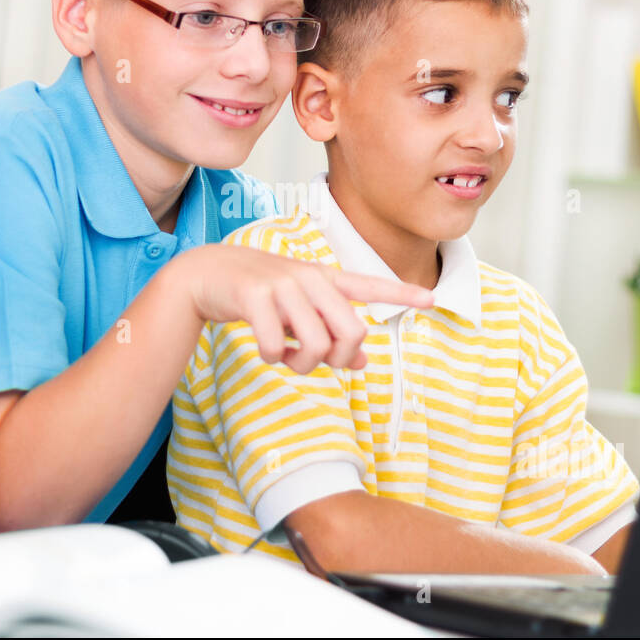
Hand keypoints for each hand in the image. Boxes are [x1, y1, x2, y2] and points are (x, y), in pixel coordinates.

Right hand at [174, 243, 434, 373]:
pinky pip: (277, 348)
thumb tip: (364, 363)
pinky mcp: (255, 297)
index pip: (370, 285)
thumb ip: (330, 333)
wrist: (207, 274)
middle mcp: (309, 278)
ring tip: (289, 358)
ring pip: (316, 346)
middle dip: (338, 359)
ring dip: (303, 365)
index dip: (402, 294)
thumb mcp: (298, 311)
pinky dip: (274, 359)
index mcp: (324, 279)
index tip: (433, 300)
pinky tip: (268, 350)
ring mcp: (283, 286)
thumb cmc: (260, 296)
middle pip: (351, 332)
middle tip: (320, 362)